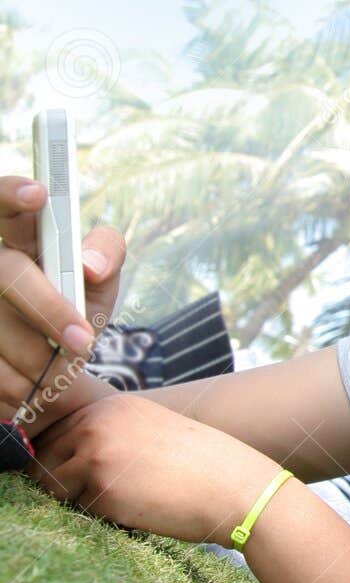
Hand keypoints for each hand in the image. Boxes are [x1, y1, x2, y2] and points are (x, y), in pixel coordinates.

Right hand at [0, 175, 125, 435]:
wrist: (49, 372)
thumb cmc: (74, 314)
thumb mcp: (100, 285)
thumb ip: (107, 258)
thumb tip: (92, 265)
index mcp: (21, 239)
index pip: (2, 201)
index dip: (12, 193)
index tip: (39, 195)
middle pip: (9, 273)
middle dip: (49, 310)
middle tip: (84, 343)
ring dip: (38, 361)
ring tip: (60, 375)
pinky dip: (16, 387)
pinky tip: (29, 389)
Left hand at [25, 390, 282, 545]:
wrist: (234, 485)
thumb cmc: (200, 466)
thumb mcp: (151, 432)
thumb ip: (111, 437)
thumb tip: (69, 462)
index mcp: (110, 406)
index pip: (55, 434)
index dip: (64, 461)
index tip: (88, 477)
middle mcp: (97, 422)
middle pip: (45, 460)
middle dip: (65, 482)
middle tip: (107, 494)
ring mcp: (96, 452)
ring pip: (54, 487)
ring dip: (80, 500)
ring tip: (124, 499)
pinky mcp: (101, 486)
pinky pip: (76, 510)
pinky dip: (97, 516)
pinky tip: (134, 509)